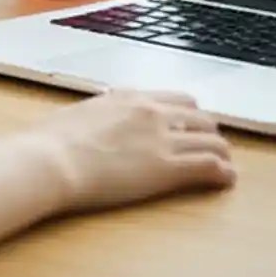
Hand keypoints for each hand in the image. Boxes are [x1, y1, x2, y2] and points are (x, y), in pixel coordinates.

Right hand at [29, 89, 235, 212]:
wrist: (49, 160)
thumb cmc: (49, 142)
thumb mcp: (76, 114)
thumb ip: (96, 113)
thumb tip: (93, 118)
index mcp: (129, 96)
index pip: (175, 98)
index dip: (188, 114)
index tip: (190, 125)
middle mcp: (152, 111)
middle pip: (199, 116)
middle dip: (207, 131)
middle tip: (211, 144)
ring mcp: (162, 138)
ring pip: (211, 140)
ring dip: (221, 151)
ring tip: (225, 164)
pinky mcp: (166, 168)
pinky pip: (208, 165)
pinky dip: (222, 172)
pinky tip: (226, 179)